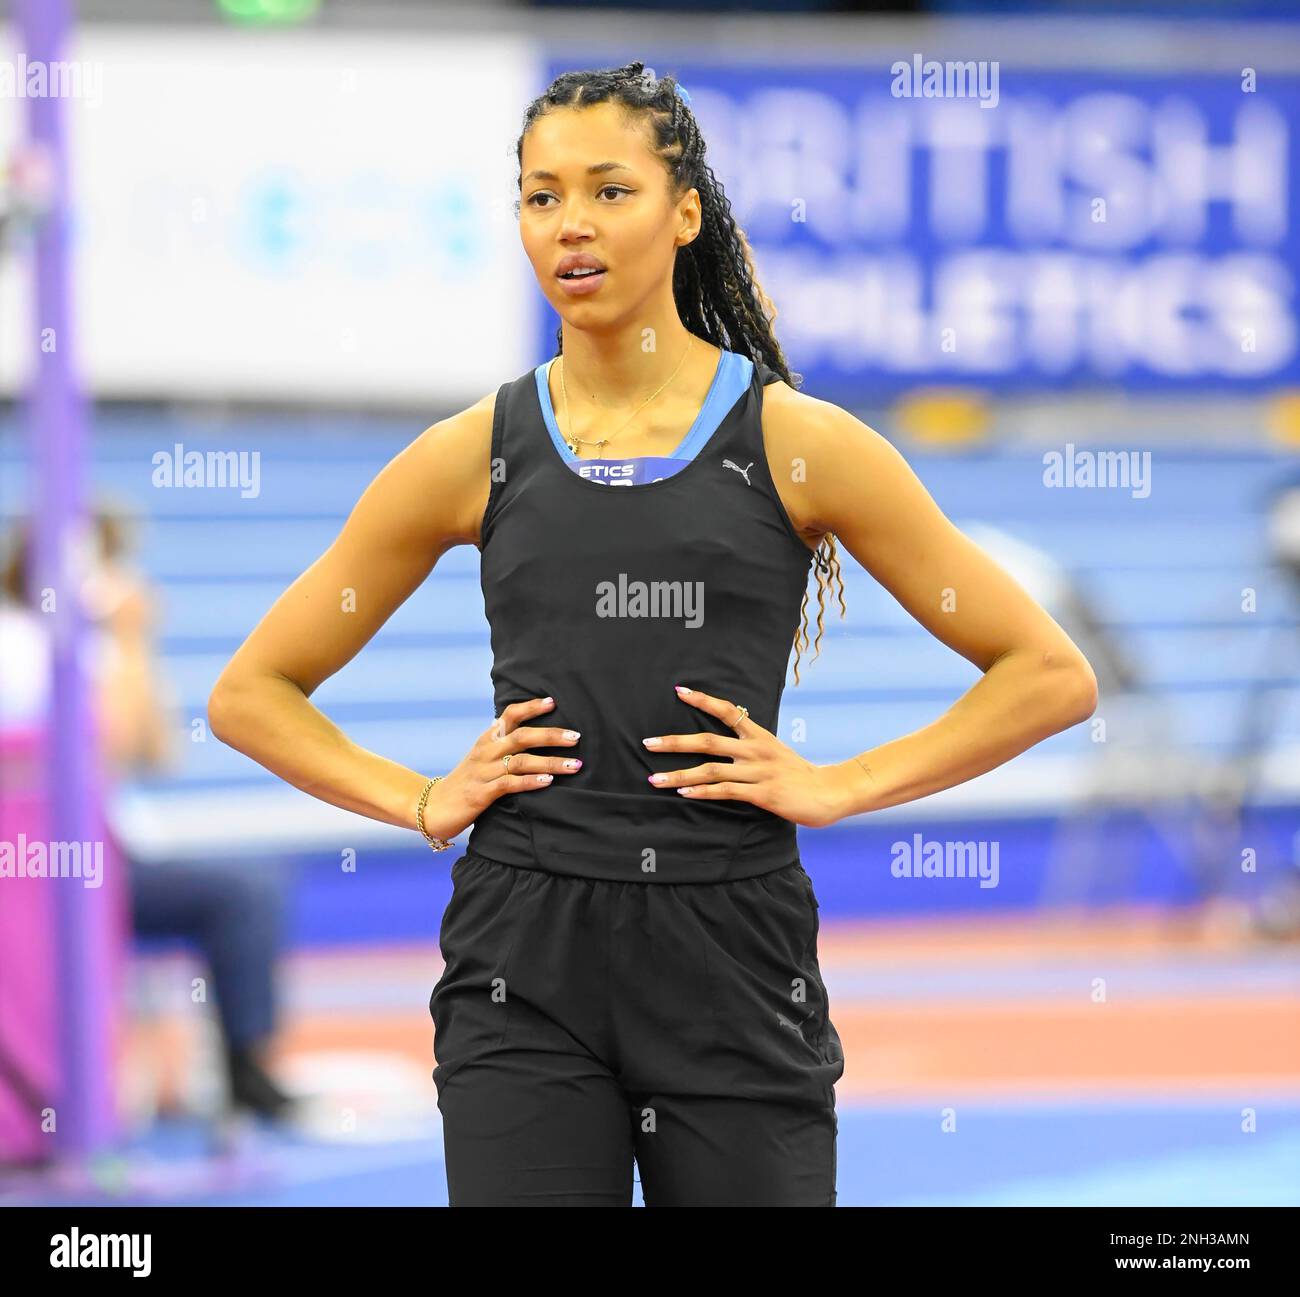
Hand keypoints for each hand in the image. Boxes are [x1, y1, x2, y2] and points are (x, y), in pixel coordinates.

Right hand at [420, 696, 580, 840]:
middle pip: (522, 736)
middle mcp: (486, 751)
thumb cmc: (465, 781)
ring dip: (550, 762)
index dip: (531, 707)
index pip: (510, 715)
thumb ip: (500, 743)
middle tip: (576, 737)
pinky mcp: (481, 794)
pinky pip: (509, 784)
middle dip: (551, 735)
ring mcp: (483, 772)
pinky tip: (547, 781)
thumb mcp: (481, 757)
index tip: (553, 702)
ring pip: (521, 761)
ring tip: (574, 765)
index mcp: (487, 739)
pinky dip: (530, 781)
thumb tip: (519, 726)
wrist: (432, 807)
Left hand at [641, 686, 855, 828]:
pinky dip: (703, 792)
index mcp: (759, 735)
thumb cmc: (799, 774)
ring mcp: (758, 771)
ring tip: (655, 780)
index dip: (703, 699)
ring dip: (680, 775)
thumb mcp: (776, 752)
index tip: (679, 690)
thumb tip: (724, 745)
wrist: (828, 792)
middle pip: (708, 740)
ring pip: (711, 770)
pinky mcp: (763, 793)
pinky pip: (726, 792)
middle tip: (647, 743)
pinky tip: (685, 793)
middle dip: (674, 742)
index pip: (728, 710)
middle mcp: (755, 749)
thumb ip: (751, 747)